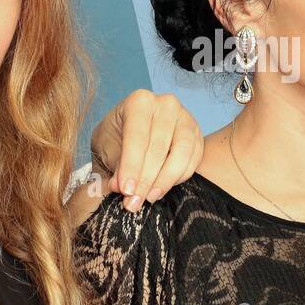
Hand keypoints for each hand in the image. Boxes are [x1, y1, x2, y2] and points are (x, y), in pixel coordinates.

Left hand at [91, 90, 203, 211]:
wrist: (131, 133)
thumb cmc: (116, 137)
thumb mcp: (106, 148)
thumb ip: (114, 165)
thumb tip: (121, 187)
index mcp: (139, 101)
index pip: (137, 137)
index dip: (131, 166)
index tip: (126, 190)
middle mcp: (166, 104)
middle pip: (158, 147)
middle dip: (145, 179)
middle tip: (133, 202)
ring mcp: (186, 118)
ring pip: (181, 154)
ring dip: (164, 180)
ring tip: (149, 198)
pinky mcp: (197, 134)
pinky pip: (193, 160)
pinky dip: (178, 178)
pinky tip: (161, 189)